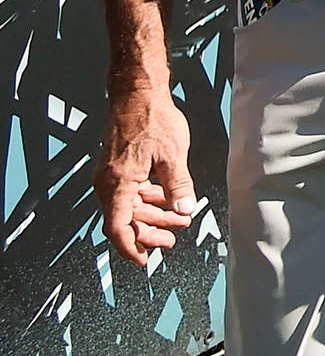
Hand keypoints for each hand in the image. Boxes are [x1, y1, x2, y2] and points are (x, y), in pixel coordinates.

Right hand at [96, 85, 200, 266]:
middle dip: (149, 233)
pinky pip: (130, 193)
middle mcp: (109, 183)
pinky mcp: (118, 168)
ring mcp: (112, 176)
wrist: (137, 95)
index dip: (131, 247)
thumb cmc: (153, 120)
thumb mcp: (173, 155)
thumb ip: (178, 185)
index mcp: (118, 185)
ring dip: (153, 215)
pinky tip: (168, 200)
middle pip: (124, 221)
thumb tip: (184, 209)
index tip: (144, 260)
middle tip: (171, 240)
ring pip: (129, 207)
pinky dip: (149, 200)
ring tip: (179, 220)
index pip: (118, 228)